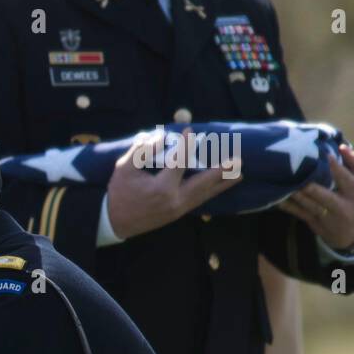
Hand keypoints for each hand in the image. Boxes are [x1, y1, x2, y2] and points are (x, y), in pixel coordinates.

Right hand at [106, 130, 241, 239]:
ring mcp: (177, 209)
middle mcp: (174, 199)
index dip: (185, 144)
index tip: (190, 131)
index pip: (180, 161)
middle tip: (238, 161)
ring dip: (222, 184)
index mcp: (161, 187)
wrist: (113, 222)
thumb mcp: (124, 168)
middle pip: (203, 183)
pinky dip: (210, 193)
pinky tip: (219, 186)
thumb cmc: (118, 193)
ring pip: (205, 194)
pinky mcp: (177, 214)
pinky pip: (199, 201)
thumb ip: (142, 151)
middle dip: (221, 171)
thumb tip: (160, 137)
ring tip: (240, 174)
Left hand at [278, 144, 353, 250]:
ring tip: (283, 183)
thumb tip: (343, 147)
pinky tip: (276, 198)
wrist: (351, 233)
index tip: (325, 155)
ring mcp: (326, 216)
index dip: (336, 168)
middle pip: (325, 196)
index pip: (345, 179)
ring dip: (295, 195)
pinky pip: (298, 213)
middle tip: (298, 175)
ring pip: (308, 204)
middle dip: (311, 187)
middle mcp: (342, 206)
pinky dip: (287, 205)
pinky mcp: (313, 222)